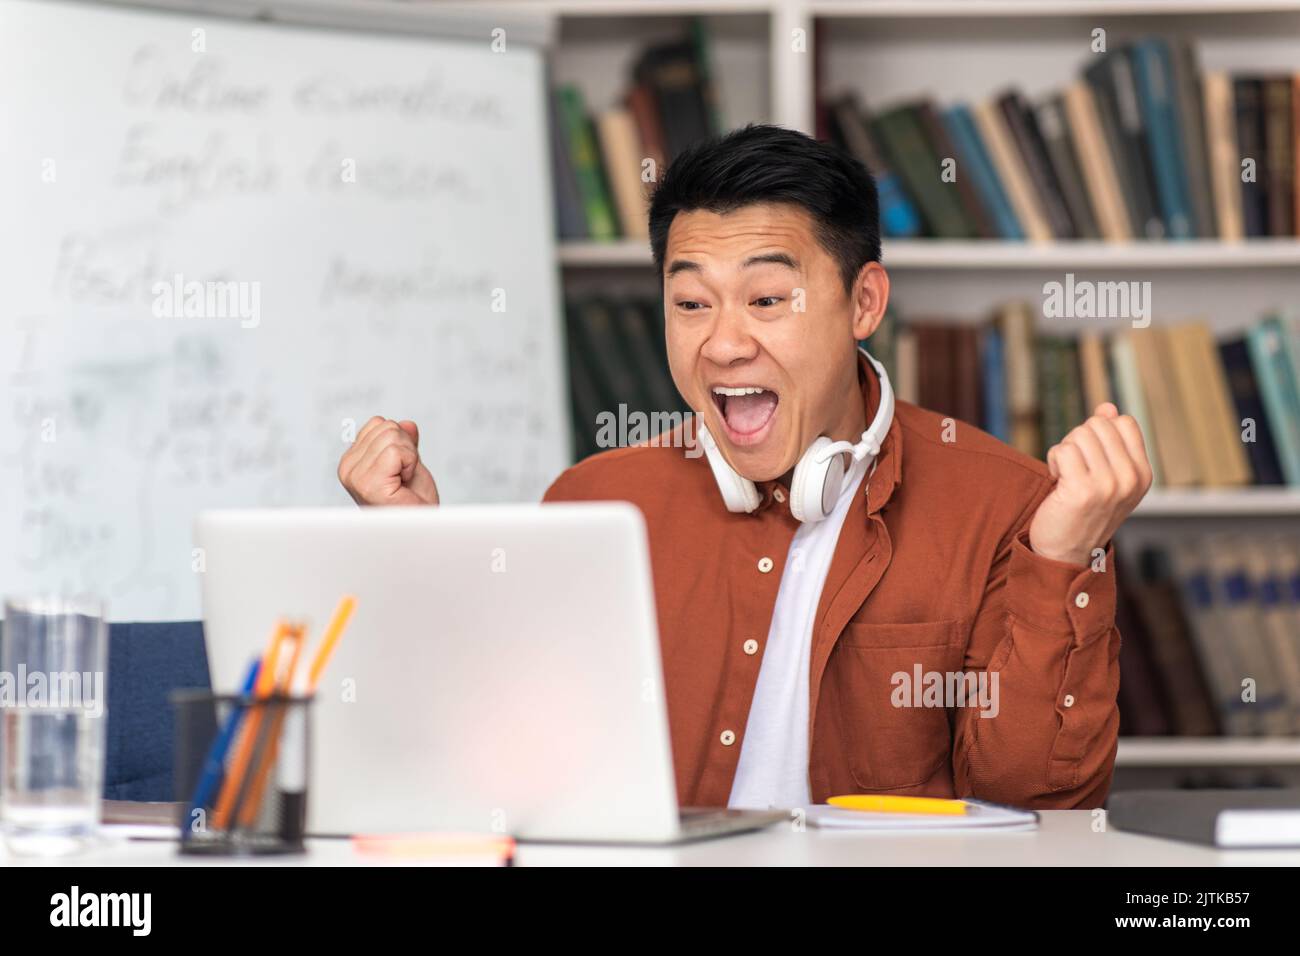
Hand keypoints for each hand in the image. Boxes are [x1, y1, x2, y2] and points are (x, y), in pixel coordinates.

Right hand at [337, 416, 439, 505]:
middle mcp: (347, 468)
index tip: (400, 471)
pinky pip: (397, 451)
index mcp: (351, 462)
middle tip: (404, 478)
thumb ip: (404, 444)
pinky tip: (404, 485)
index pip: (378, 424)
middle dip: (406, 449)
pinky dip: (410, 465)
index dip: (401, 444)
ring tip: (404, 482)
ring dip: (409, 458)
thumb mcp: (410, 466)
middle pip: (387, 427)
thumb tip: (407, 424)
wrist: (421, 531)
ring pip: (393, 435)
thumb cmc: (413, 505)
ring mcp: (355, 476)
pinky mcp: (368, 483)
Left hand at [1028, 403, 1151, 566]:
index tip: (1091, 459)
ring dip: (1064, 452)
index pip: (1124, 422)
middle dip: (1078, 441)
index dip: (1099, 433)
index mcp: (1142, 474)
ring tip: (1066, 477)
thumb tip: (1107, 406)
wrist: (1065, 552)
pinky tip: (1057, 482)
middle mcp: (1130, 479)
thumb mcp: (1105, 475)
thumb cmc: (1081, 510)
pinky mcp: (1082, 490)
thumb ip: (1109, 440)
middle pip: (1098, 425)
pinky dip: (1053, 461)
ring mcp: (1109, 485)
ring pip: (1079, 435)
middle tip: (1074, 469)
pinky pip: (1062, 450)